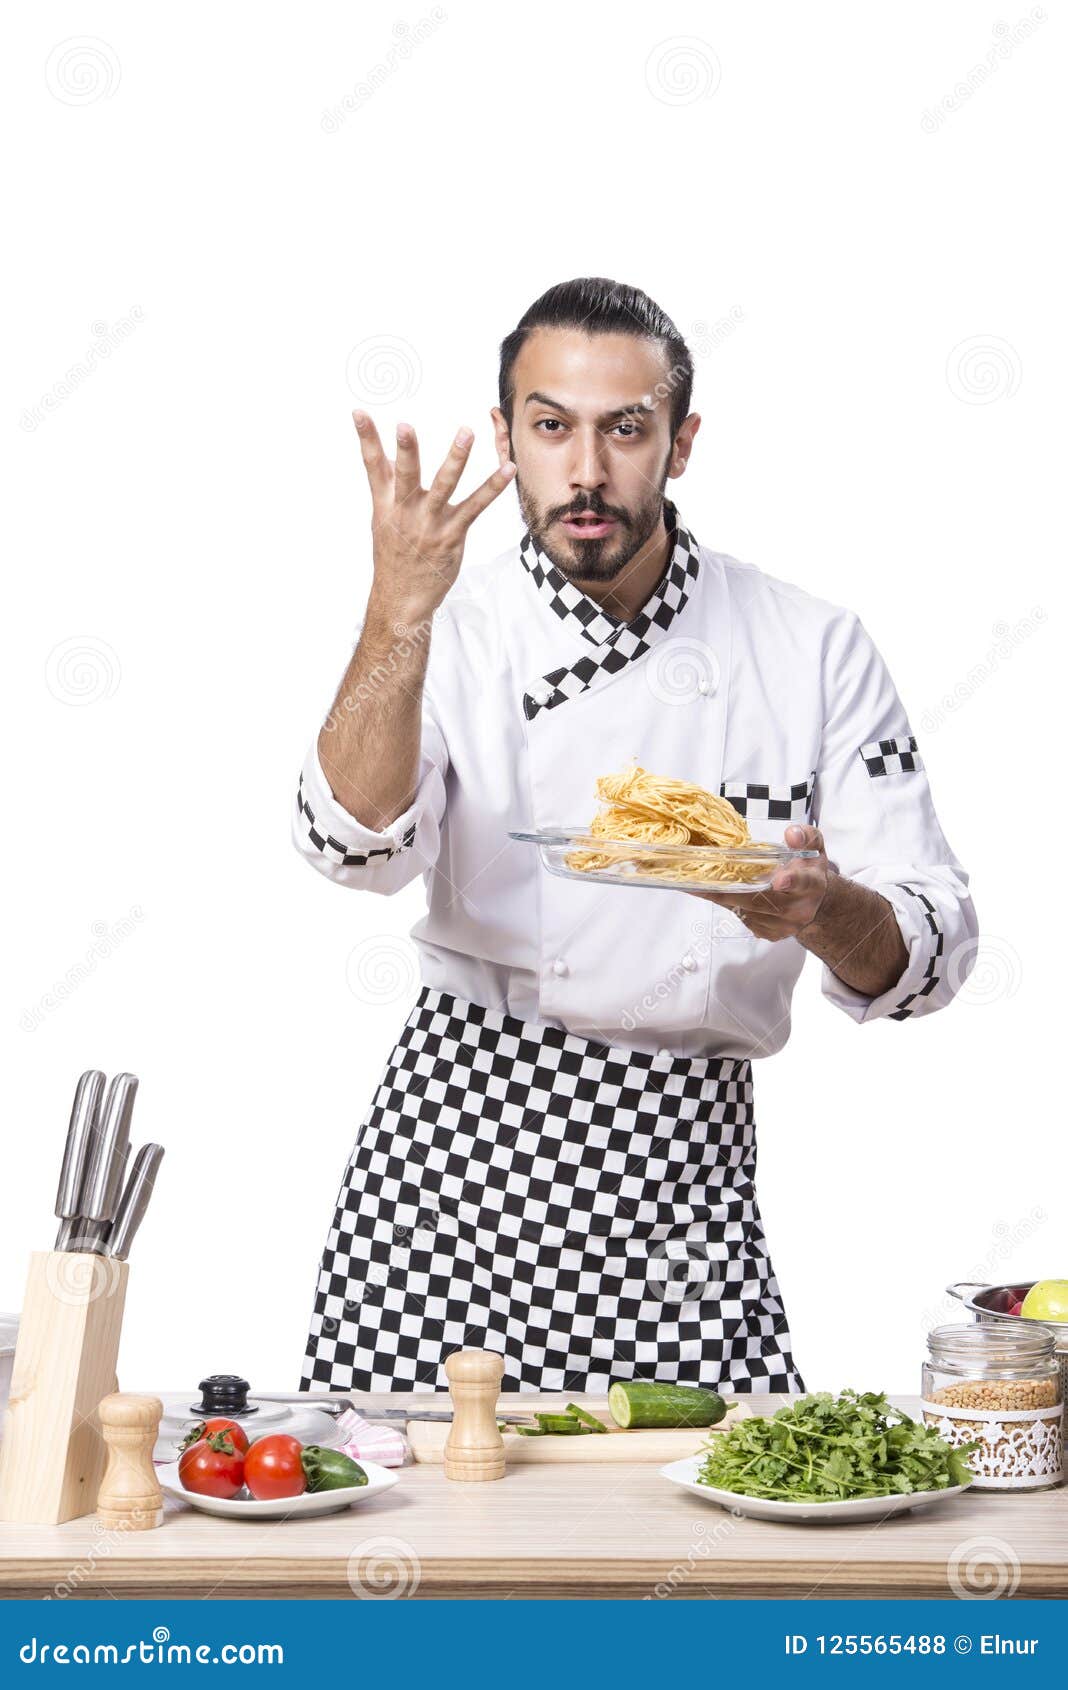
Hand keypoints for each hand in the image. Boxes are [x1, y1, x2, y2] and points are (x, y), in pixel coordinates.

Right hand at [353, 412, 516, 617]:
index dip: (366, 438)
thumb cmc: (394, 556)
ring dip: (455, 458)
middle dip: (405, 451)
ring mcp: (430, 524)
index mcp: (386, 504)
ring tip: (465, 432)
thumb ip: (386, 486)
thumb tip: (387, 455)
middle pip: (405, 475)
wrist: (401, 598)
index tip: (358, 412)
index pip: (372, 466)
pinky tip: (507, 469)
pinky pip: (475, 507)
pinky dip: (492, 487)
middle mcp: (406, 512)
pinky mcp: (452, 535)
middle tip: (405, 426)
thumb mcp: (383, 520)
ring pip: (443, 485)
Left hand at [687, 823, 833, 941]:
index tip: (780, 880)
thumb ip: (805, 836)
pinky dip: (729, 905)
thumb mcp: (813, 848)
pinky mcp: (769, 934)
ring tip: (701, 885)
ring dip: (724, 898)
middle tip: (703, 883)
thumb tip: (791, 833)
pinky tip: (719, 893)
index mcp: (812, 885)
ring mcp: (783, 926)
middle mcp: (798, 910)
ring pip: (747, 911)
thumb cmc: (808, 871)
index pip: (802, 882)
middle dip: (732, 892)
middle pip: (763, 901)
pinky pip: (744, 918)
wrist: (814, 904)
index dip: (791, 881)